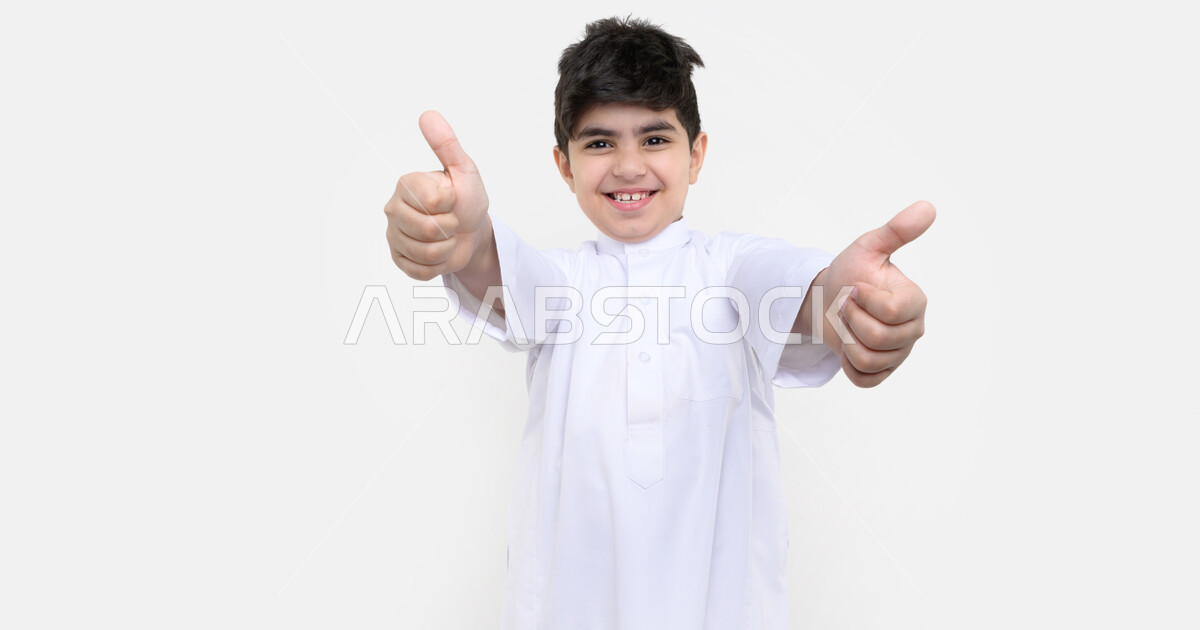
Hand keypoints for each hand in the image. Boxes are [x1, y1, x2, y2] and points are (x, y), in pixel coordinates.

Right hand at [384, 110, 489, 280]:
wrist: (473, 233)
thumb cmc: (467, 200)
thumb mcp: (463, 170)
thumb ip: (446, 145)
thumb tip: (428, 115)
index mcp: (407, 185)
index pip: (433, 201)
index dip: (452, 203)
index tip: (453, 198)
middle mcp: (394, 208)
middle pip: (427, 229)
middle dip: (450, 228)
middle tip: (450, 220)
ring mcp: (394, 235)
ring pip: (425, 253)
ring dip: (446, 248)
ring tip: (446, 236)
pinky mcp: (398, 259)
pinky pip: (420, 271)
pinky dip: (438, 265)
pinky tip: (439, 252)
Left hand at [819, 200, 934, 386]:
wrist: (826, 300)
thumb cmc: (850, 273)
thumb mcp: (868, 248)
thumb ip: (896, 231)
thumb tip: (928, 207)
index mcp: (915, 301)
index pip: (890, 311)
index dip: (862, 300)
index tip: (854, 287)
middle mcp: (913, 329)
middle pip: (877, 337)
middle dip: (850, 319)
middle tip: (846, 306)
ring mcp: (899, 353)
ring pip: (869, 360)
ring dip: (846, 340)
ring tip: (847, 324)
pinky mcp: (883, 371)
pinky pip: (864, 379)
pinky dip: (848, 364)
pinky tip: (848, 345)